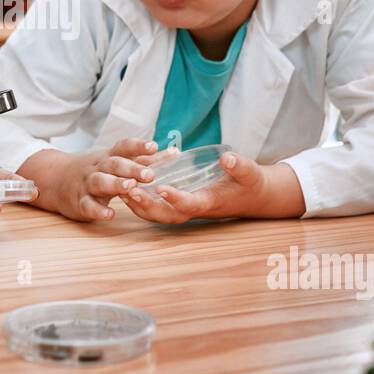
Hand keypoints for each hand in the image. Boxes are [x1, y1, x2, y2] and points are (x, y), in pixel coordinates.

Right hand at [19, 138, 161, 221]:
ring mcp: (87, 184)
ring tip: (130, 187)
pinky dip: (98, 210)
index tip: (154, 146)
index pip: (123, 147)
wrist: (56, 180)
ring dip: (115, 184)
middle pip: (114, 164)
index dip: (138, 146)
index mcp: (109, 157)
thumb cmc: (96, 171)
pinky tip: (110, 214)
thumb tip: (174, 153)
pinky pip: (88, 206)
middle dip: (131, 168)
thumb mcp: (115, 162)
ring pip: (100, 182)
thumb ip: (144, 159)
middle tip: (149, 175)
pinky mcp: (80, 202)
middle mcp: (98, 168)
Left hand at [125, 152, 305, 222]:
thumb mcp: (250, 172)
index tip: (162, 188)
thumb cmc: (250, 183)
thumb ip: (239, 165)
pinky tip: (127, 189)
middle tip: (130, 191)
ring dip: (139, 205)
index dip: (177, 198)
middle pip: (166, 215)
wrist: (251, 196)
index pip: (190, 204)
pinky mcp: (179, 204)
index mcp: (210, 201)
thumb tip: (227, 158)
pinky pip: (157, 208)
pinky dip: (141, 202)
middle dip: (147, 206)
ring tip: (121, 190)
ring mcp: (185, 209)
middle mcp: (194, 209)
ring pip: (158, 215)